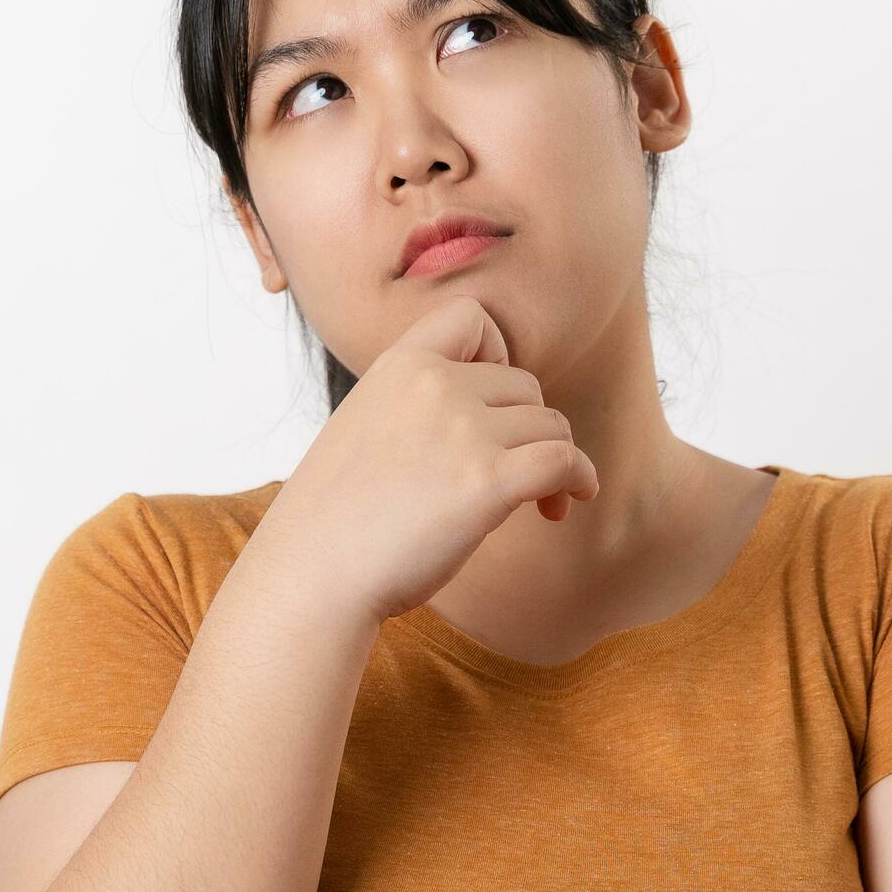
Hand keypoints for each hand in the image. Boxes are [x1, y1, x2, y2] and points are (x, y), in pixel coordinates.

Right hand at [247, 294, 601, 627]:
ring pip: (550, 424)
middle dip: (529, 426)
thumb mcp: (364, 428)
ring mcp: (463, 429)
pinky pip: (563, 460)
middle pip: (524, 384)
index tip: (492, 402)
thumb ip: (414, 409)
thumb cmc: (333, 520)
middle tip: (520, 475)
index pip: (472, 317)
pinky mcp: (488, 480)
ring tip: (541, 502)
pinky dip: (579, 477)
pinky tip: (569, 500)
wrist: (311, 573)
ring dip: (556, 460)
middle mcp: (434, 385)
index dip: (497, 351)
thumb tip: (480, 421)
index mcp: (398, 365)